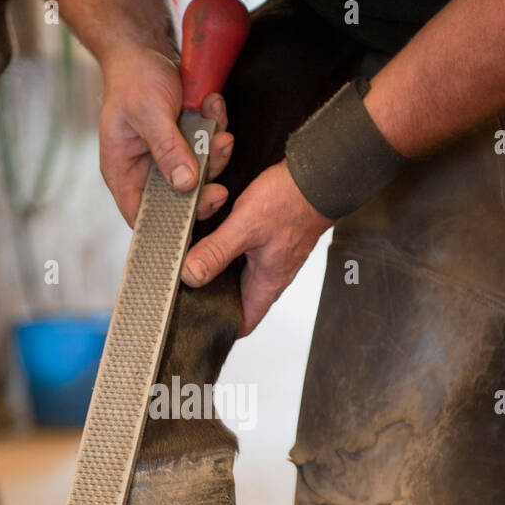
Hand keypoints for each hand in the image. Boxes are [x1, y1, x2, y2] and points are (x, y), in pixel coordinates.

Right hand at [99, 46, 233, 225]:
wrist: (145, 46)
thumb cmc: (135, 78)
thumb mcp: (149, 112)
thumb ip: (167, 149)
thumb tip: (185, 184)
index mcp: (124, 171)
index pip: (141, 215)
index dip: (165, 228)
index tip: (193, 226)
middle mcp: (146, 170)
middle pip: (178, 200)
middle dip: (203, 190)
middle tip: (220, 188)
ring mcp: (169, 157)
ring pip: (200, 173)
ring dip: (215, 155)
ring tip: (222, 133)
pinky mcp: (188, 141)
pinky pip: (209, 147)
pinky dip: (217, 129)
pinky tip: (215, 104)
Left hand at [181, 160, 331, 334]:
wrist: (317, 176)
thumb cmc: (290, 201)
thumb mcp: (245, 227)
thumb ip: (216, 252)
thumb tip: (190, 276)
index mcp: (268, 283)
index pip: (245, 323)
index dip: (223, 329)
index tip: (200, 326)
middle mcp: (271, 274)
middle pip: (239, 301)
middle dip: (215, 300)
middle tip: (187, 296)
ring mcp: (272, 257)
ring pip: (239, 276)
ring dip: (219, 273)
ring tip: (193, 270)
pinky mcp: (270, 240)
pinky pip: (244, 255)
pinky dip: (227, 252)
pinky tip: (211, 241)